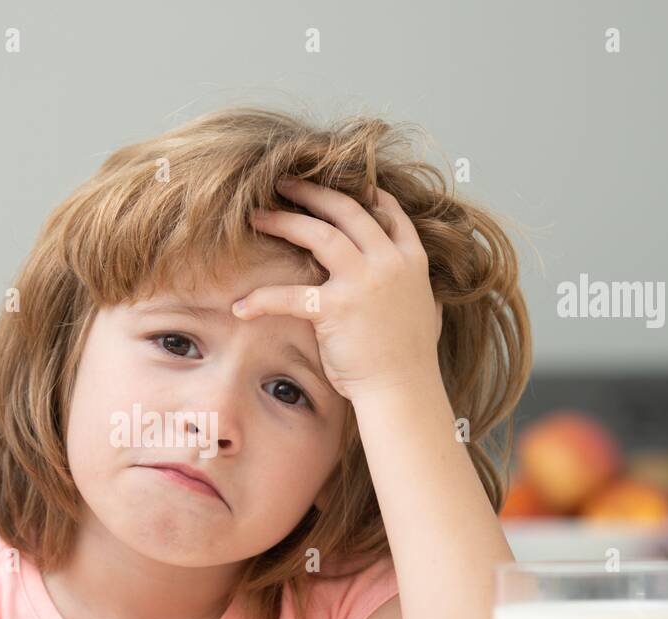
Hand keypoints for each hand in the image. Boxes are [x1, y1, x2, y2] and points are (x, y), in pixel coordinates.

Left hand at [234, 178, 442, 400]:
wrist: (403, 388)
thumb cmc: (411, 358)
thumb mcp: (427, 311)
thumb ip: (417, 290)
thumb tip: (419, 289)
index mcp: (411, 260)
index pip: (388, 212)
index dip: (363, 194)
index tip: (340, 181)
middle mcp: (389, 262)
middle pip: (346, 211)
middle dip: (311, 193)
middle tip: (284, 183)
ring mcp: (363, 282)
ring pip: (319, 234)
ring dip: (284, 221)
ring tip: (257, 215)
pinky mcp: (336, 307)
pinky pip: (290, 295)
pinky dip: (261, 301)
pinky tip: (240, 306)